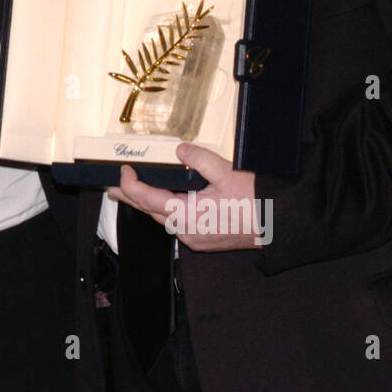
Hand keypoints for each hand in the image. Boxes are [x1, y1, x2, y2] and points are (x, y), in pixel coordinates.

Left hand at [106, 144, 260, 251]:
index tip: (123, 171)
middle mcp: (186, 231)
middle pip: (150, 211)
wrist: (278, 224)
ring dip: (147, 204)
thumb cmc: (256, 202)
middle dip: (130, 197)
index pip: (147, 199)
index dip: (130, 184)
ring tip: (133, 192)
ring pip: (163, 219)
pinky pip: (176, 224)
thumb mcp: (226, 172)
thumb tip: (180, 151)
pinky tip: (164, 202)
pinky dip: (165, 211)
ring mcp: (194, 239)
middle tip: (113, 186)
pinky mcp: (203, 240)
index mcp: (186, 215)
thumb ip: (198, 159)